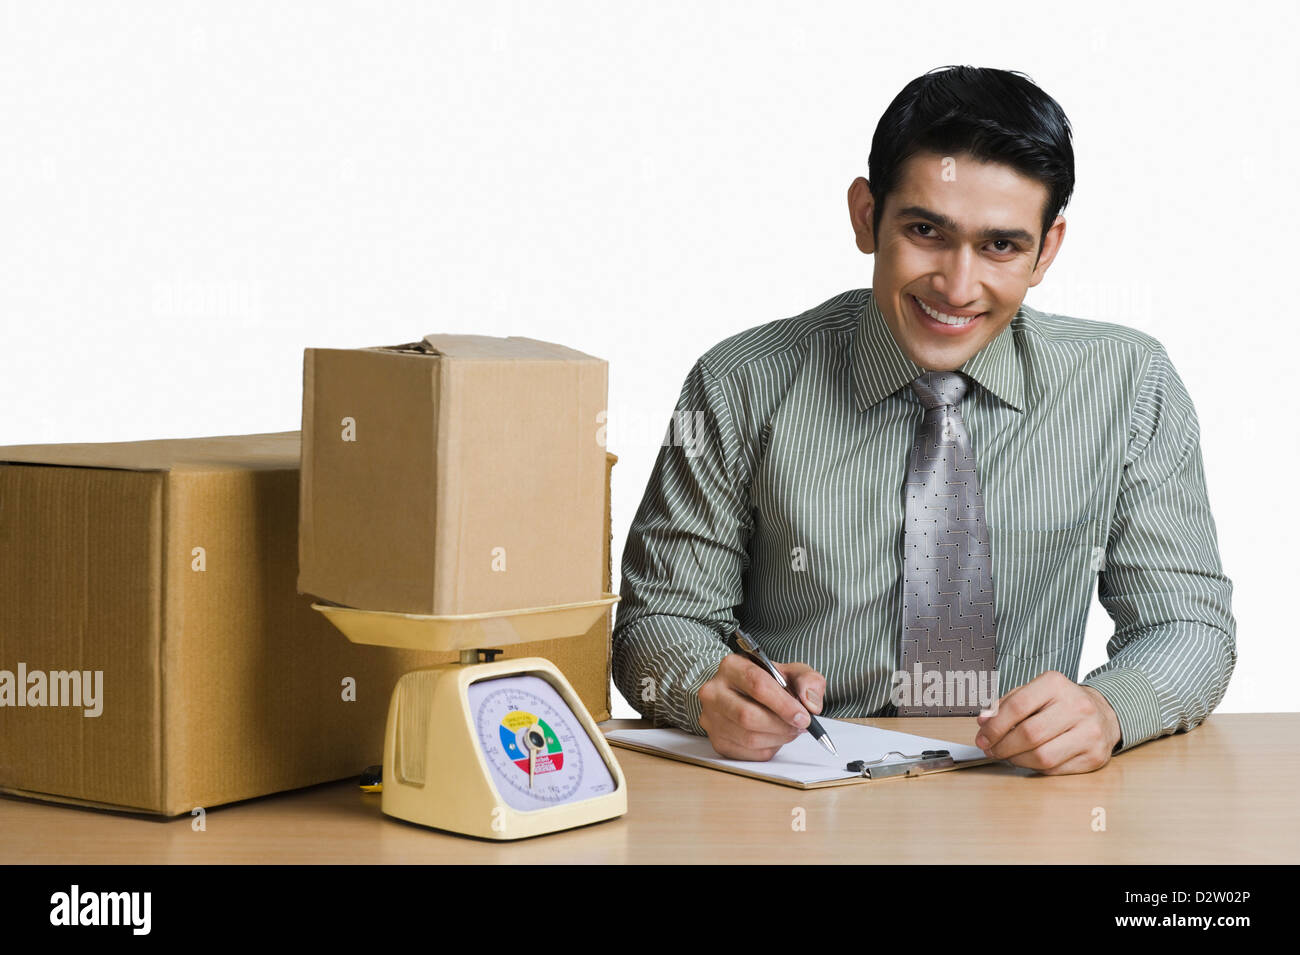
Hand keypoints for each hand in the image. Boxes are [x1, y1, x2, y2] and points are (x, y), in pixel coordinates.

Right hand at [698, 653, 825, 760]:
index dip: (783, 704)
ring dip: (778, 739)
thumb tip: (810, 704)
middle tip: (800, 726)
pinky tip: (775, 737)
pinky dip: (768, 749)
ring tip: (790, 730)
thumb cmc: (769, 682)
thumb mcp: (792, 672)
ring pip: (748, 738)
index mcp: (732, 666)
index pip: (757, 685)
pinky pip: (747, 753)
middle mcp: (714, 691)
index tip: (804, 716)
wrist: (744, 693)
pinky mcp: (716, 740)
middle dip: (781, 725)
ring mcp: (711, 717)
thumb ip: (808, 681)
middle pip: (748, 716)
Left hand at [974, 671, 1121, 774]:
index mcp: (1056, 684)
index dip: (995, 725)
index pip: (1018, 706)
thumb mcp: (1035, 693)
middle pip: (1029, 734)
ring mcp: (1089, 733)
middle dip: (1002, 746)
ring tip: (1007, 755)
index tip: (982, 735)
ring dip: (1016, 760)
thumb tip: (984, 722)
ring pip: (1042, 757)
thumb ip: (1007, 704)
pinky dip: (1034, 767)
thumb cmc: (1060, 703)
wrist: (1103, 713)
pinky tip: (1028, 760)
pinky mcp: (1095, 756)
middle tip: (990, 749)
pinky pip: (1055, 769)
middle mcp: (1077, 706)